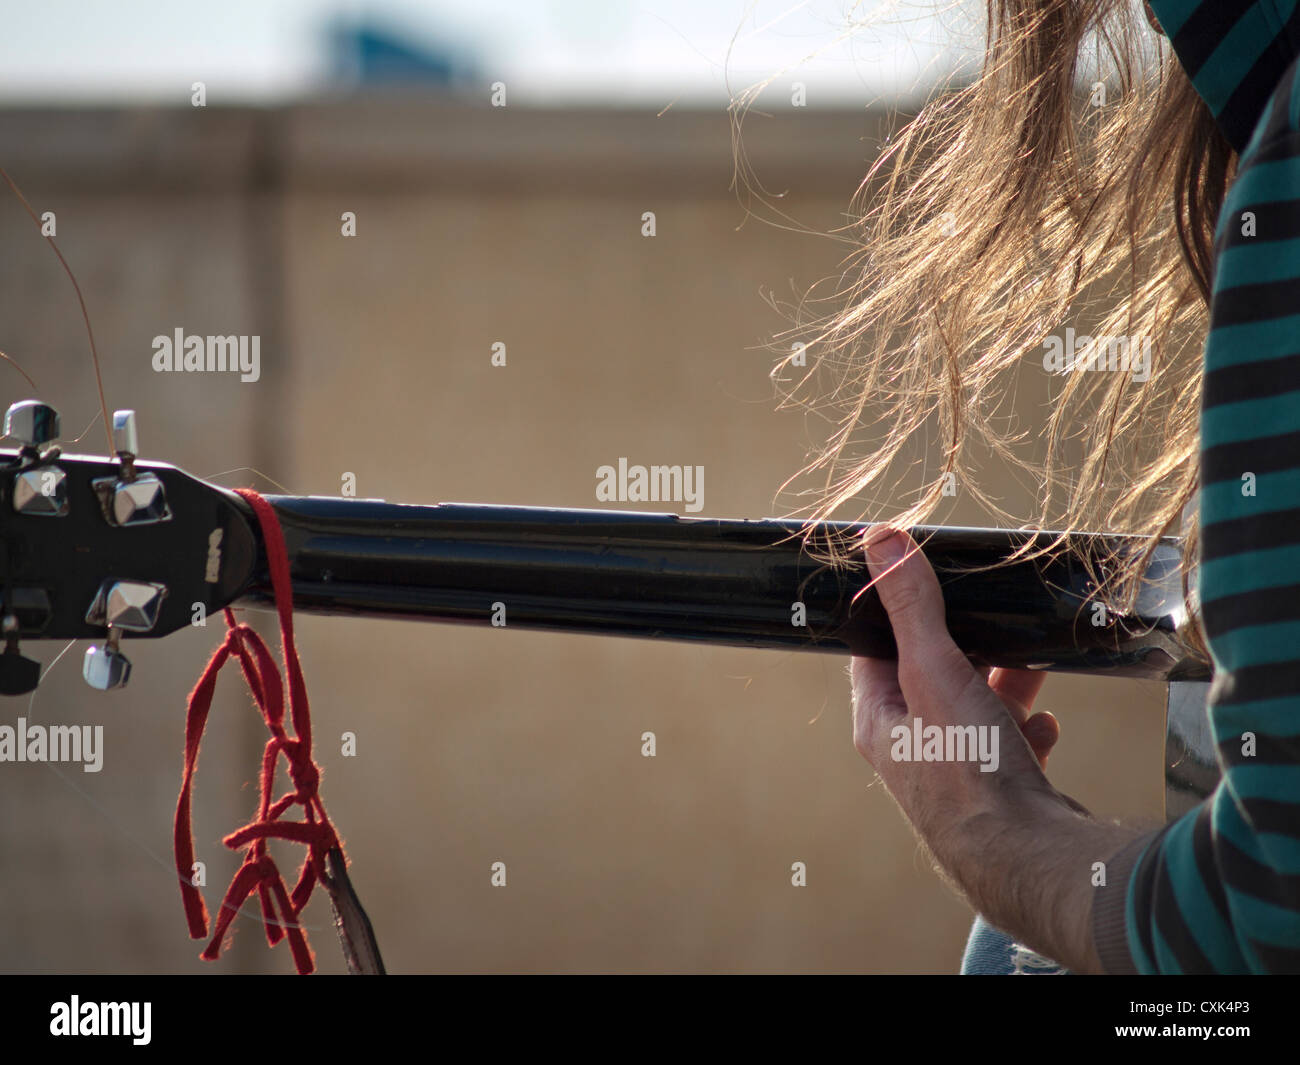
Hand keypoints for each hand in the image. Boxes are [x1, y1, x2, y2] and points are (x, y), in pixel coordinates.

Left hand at [851, 527, 1065, 827]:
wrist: (1028, 857)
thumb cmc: (970, 772)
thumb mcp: (934, 672)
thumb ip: (911, 608)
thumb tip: (880, 543)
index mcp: (880, 721)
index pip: (876, 650)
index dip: (897, 613)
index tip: (923, 581)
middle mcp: (911, 749)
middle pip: (932, 676)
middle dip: (966, 646)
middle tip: (992, 619)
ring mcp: (955, 773)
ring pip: (976, 709)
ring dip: (1003, 684)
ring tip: (1031, 662)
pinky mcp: (999, 792)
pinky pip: (1010, 747)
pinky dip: (1027, 728)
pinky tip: (1045, 723)